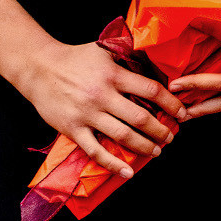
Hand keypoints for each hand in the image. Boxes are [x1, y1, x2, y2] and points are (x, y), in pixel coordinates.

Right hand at [16, 41, 186, 178]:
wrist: (38, 69)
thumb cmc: (76, 58)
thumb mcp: (105, 50)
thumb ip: (130, 55)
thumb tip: (157, 58)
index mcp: (114, 75)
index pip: (151, 91)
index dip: (171, 103)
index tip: (182, 113)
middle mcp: (102, 96)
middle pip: (140, 118)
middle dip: (161, 130)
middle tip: (171, 136)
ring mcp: (87, 114)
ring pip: (122, 136)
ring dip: (144, 146)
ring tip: (157, 151)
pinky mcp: (72, 129)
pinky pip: (95, 150)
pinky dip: (113, 163)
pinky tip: (128, 171)